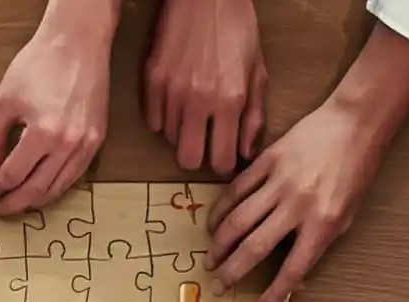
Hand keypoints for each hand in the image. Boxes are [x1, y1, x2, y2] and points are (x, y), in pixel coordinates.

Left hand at [0, 0, 116, 214]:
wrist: (78, 42)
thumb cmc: (39, 64)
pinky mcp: (98, 139)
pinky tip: (43, 187)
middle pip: (36, 190)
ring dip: (36, 200)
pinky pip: (75, 175)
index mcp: (42, 133)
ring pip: (59, 188)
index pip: (13, 175)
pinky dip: (57, 186)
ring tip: (19, 202)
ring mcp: (87, 144)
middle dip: (14, 203)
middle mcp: (68, 144)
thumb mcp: (4, 102)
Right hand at [145, 0, 267, 174]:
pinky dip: (164, 118)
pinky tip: (177, 102)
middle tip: (205, 143)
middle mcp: (198, 101)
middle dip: (198, 157)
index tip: (223, 156)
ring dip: (183, 133)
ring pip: (171, 140)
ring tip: (194, 113)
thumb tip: (245, 153)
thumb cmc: (237, 31)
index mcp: (230, 101)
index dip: (223, 163)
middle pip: (188, 160)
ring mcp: (170, 92)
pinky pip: (153, 121)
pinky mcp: (151, 82)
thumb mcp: (257, 73)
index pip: (221, 159)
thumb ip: (254, 117)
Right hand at [204, 99, 383, 301]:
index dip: (273, 295)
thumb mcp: (346, 216)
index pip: (293, 269)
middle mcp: (299, 206)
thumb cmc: (354, 174)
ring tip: (210, 260)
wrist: (354, 125)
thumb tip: (295, 279)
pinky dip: (220, 211)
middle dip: (231, 271)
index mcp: (324, 223)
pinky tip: (212, 225)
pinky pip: (236, 191)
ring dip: (219, 244)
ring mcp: (280, 182)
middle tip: (216, 285)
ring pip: (239, 220)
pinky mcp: (267, 162)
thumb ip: (318, 244)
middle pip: (255, 247)